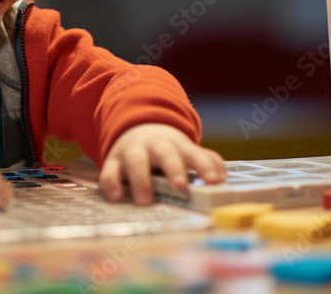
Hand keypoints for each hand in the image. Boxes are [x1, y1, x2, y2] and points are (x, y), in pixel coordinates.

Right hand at [99, 123, 225, 205]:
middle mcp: (155, 146)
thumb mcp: (186, 151)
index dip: (204, 167)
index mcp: (177, 145)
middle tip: (180, 187)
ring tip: (145, 201)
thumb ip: (205, 162)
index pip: (195, 154)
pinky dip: (111, 184)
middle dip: (173, 169)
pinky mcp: (113, 162)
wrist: (136, 129)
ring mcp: (132, 152)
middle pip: (165, 154)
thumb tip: (221, 178)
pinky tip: (116, 197)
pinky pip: (109, 172)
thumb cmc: (166, 150)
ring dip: (141, 180)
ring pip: (135, 161)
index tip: (213, 181)